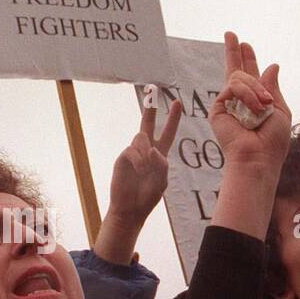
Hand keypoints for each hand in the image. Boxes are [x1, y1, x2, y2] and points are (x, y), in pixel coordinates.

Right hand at [94, 98, 181, 264]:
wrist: (130, 210)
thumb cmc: (147, 196)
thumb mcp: (162, 179)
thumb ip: (160, 163)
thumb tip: (150, 149)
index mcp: (158, 155)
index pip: (167, 133)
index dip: (172, 118)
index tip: (177, 103)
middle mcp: (145, 150)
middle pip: (148, 124)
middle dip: (151, 107)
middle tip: (152, 88)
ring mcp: (132, 153)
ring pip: (142, 139)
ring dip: (147, 156)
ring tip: (145, 171)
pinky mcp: (122, 158)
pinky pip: (133, 151)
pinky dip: (139, 160)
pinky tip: (139, 170)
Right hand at [207, 31, 291, 169]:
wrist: (257, 158)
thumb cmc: (272, 141)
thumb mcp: (280, 110)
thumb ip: (273, 88)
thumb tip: (272, 65)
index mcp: (255, 101)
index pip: (250, 76)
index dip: (248, 59)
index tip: (245, 44)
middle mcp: (240, 101)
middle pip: (235, 71)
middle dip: (234, 51)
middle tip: (230, 34)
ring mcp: (227, 104)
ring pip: (240, 78)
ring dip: (256, 90)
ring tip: (263, 107)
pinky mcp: (218, 109)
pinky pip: (233, 86)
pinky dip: (248, 95)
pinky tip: (255, 109)